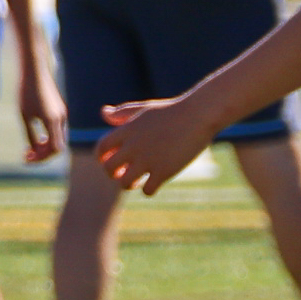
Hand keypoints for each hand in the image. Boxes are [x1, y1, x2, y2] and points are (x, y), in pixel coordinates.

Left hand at [10, 49, 63, 166]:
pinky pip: (57, 130)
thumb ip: (30, 134)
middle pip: (58, 146)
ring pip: (58, 138)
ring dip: (45, 146)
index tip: (26, 158)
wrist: (34, 70)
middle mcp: (61, 118)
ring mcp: (62, 114)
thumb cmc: (26, 91)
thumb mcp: (24, 115)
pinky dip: (48, 137)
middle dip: (43, 154)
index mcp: (53, 120)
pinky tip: (37, 137)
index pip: (55, 149)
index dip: (41, 158)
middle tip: (26, 156)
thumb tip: (33, 150)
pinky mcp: (60, 109)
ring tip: (29, 149)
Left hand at [93, 96, 215, 196]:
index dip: (102, 158)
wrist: (198, 115)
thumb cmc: (172, 111)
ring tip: (137, 181)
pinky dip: (149, 189)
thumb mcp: (144, 109)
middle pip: (109, 168)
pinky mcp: (164, 171)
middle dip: (113, 174)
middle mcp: (134, 145)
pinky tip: (155, 183)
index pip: (101, 148)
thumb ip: (122, 113)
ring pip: (124, 183)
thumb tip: (104, 113)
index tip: (110, 161)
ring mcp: (148, 159)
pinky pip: (147, 190)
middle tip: (122, 174)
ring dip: (129, 185)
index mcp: (127, 130)